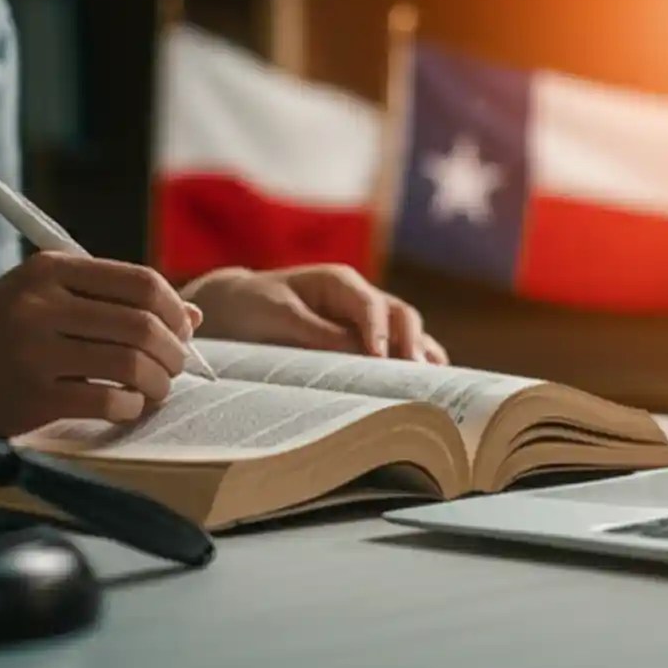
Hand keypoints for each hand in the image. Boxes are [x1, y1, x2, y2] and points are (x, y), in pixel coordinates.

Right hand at [0, 252, 203, 435]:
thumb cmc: (7, 328)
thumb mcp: (50, 295)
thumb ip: (116, 299)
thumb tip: (192, 318)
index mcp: (52, 270)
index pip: (139, 282)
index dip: (174, 308)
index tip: (180, 329)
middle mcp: (42, 305)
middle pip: (141, 325)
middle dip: (172, 351)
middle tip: (173, 366)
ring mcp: (35, 351)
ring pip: (130, 364)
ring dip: (157, 382)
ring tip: (155, 389)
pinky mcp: (33, 396)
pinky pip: (107, 401)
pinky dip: (130, 406)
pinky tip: (126, 406)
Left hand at [180, 265, 447, 363]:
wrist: (232, 308)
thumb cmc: (252, 306)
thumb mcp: (278, 315)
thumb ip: (315, 331)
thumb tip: (358, 352)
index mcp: (339, 283)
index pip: (371, 305)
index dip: (380, 332)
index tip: (381, 359)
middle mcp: (359, 299)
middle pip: (401, 316)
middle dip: (411, 344)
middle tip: (418, 376)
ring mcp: (364, 320)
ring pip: (407, 333)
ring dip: (421, 355)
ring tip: (435, 383)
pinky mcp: (361, 342)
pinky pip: (396, 350)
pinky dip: (414, 363)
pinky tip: (430, 382)